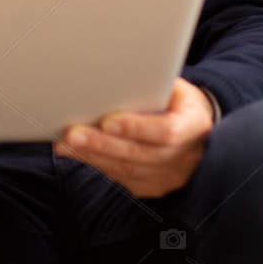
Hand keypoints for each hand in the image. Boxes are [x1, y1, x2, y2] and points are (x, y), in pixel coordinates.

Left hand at [53, 77, 215, 197]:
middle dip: (103, 144)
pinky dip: (96, 164)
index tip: (108, 120)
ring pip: (127, 170)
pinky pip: (121, 178)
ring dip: (92, 156)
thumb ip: (155, 87)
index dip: (137, 128)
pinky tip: (74, 154)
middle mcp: (185, 158)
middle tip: (72, 133)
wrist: (198, 132)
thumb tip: (118, 76)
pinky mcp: (152, 186)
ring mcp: (169, 177)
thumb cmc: (180, 102)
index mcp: (195, 126)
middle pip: (140, 155)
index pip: (167, 132)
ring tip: (64, 144)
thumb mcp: (177, 89)